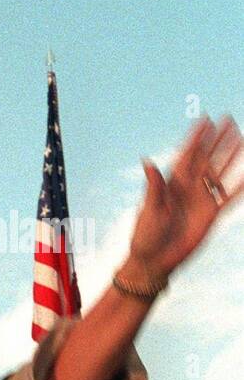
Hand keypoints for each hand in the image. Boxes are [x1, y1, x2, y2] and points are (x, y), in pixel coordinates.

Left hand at [129, 116, 241, 276]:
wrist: (154, 260)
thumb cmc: (144, 236)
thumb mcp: (148, 210)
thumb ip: (153, 186)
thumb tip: (148, 161)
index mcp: (170, 184)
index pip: (186, 155)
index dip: (196, 137)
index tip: (205, 119)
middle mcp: (188, 188)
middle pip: (207, 158)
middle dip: (217, 140)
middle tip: (229, 120)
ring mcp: (201, 199)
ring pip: (220, 172)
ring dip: (231, 156)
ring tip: (242, 138)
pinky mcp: (211, 214)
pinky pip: (230, 197)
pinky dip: (240, 186)